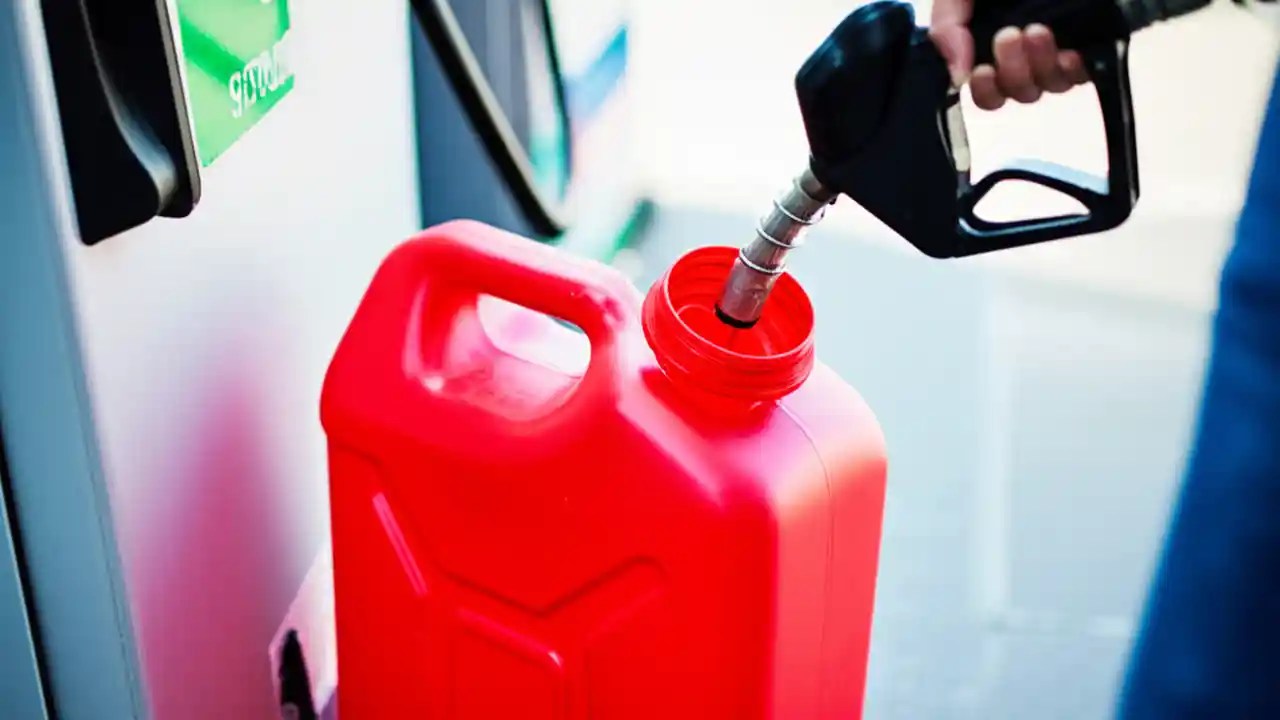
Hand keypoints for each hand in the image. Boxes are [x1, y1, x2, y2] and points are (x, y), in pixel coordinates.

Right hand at [929, 0, 1090, 109]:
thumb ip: (947, 25)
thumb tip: (956, 76)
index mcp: (989, 39)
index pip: (987, 90)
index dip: (984, 91)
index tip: (981, 70)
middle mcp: (1024, 48)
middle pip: (1017, 92)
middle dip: (1012, 71)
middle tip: (1010, 33)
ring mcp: (1059, 43)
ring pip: (1048, 85)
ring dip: (1040, 66)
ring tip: (1038, 30)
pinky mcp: (1092, 36)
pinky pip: (1084, 72)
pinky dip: (1073, 68)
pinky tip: (1068, 51)